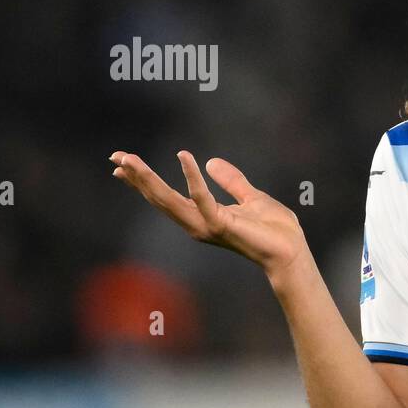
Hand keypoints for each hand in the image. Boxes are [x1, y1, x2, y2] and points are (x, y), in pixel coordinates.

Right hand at [109, 149, 308, 279]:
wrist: (292, 250)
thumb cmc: (275, 230)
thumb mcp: (250, 197)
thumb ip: (232, 181)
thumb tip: (211, 162)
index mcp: (203, 216)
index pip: (166, 196)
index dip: (144, 181)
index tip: (123, 163)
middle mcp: (198, 224)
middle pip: (159, 198)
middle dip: (137, 177)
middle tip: (115, 156)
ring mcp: (207, 226)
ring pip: (170, 200)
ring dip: (148, 179)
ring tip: (130, 159)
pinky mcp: (221, 225)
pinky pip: (202, 198)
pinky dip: (193, 177)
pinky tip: (185, 156)